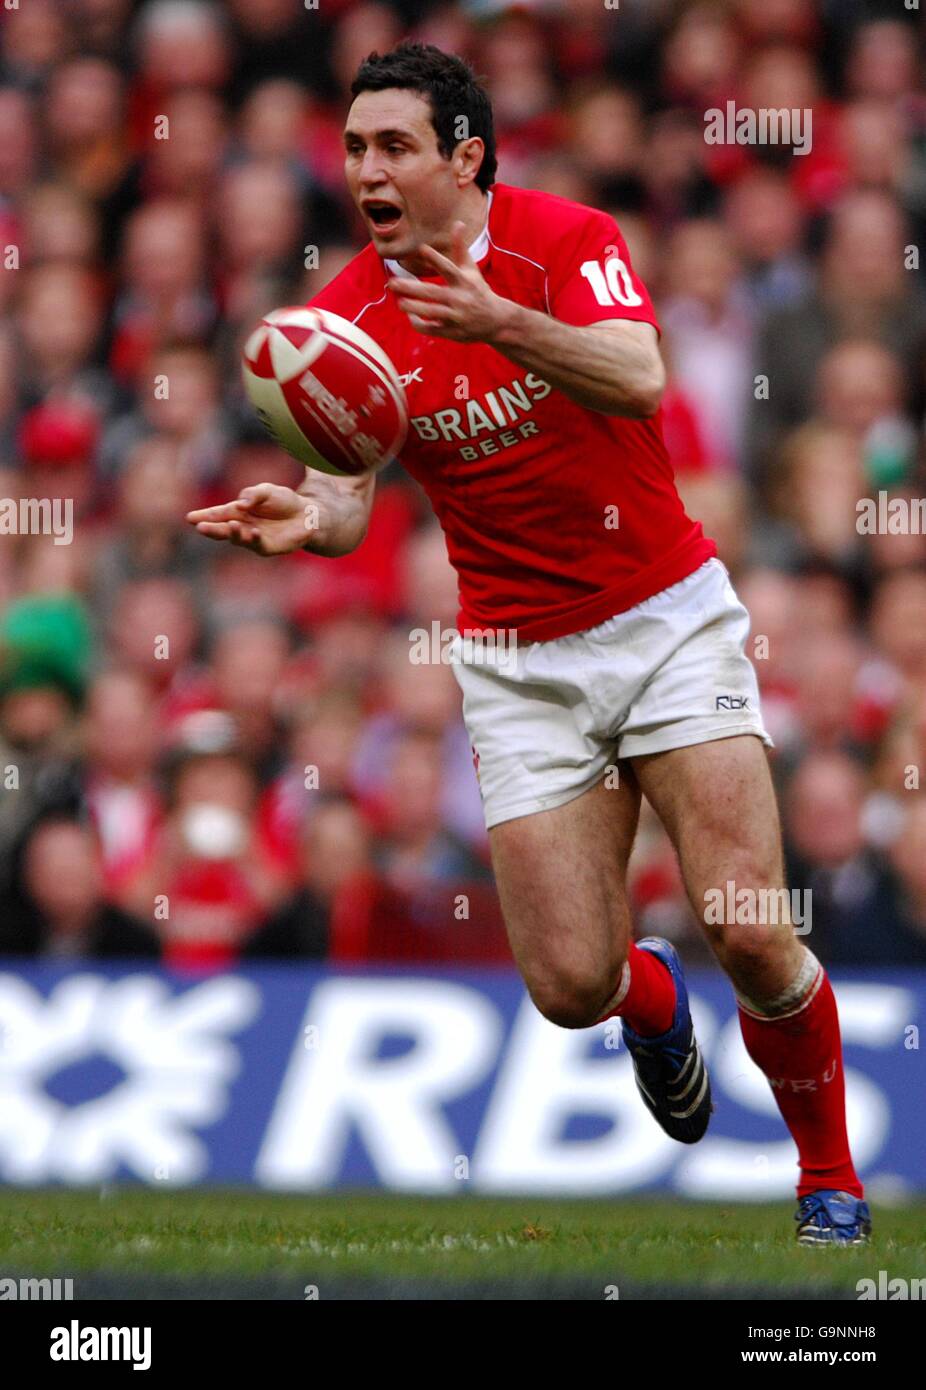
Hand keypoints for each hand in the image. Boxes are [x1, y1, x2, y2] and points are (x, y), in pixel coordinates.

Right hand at [186, 483, 311, 556]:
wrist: (307, 513)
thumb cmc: (284, 501)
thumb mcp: (267, 490)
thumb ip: (253, 494)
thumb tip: (240, 504)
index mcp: (238, 511)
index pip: (218, 514)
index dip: (204, 516)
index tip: (190, 517)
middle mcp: (243, 526)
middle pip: (223, 529)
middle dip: (211, 529)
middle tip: (200, 527)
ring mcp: (254, 538)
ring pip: (238, 539)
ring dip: (233, 534)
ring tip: (230, 526)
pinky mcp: (269, 547)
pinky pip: (258, 545)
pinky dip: (254, 539)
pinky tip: (253, 533)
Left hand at [386, 220, 515, 342]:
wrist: (496, 321)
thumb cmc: (478, 290)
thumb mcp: (471, 270)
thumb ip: (460, 248)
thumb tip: (458, 223)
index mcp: (464, 281)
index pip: (448, 268)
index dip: (436, 258)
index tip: (422, 249)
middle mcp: (459, 298)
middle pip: (432, 293)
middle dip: (411, 288)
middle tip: (392, 283)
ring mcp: (455, 316)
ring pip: (430, 312)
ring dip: (413, 307)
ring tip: (399, 302)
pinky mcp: (451, 331)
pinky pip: (431, 329)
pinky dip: (418, 323)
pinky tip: (410, 315)